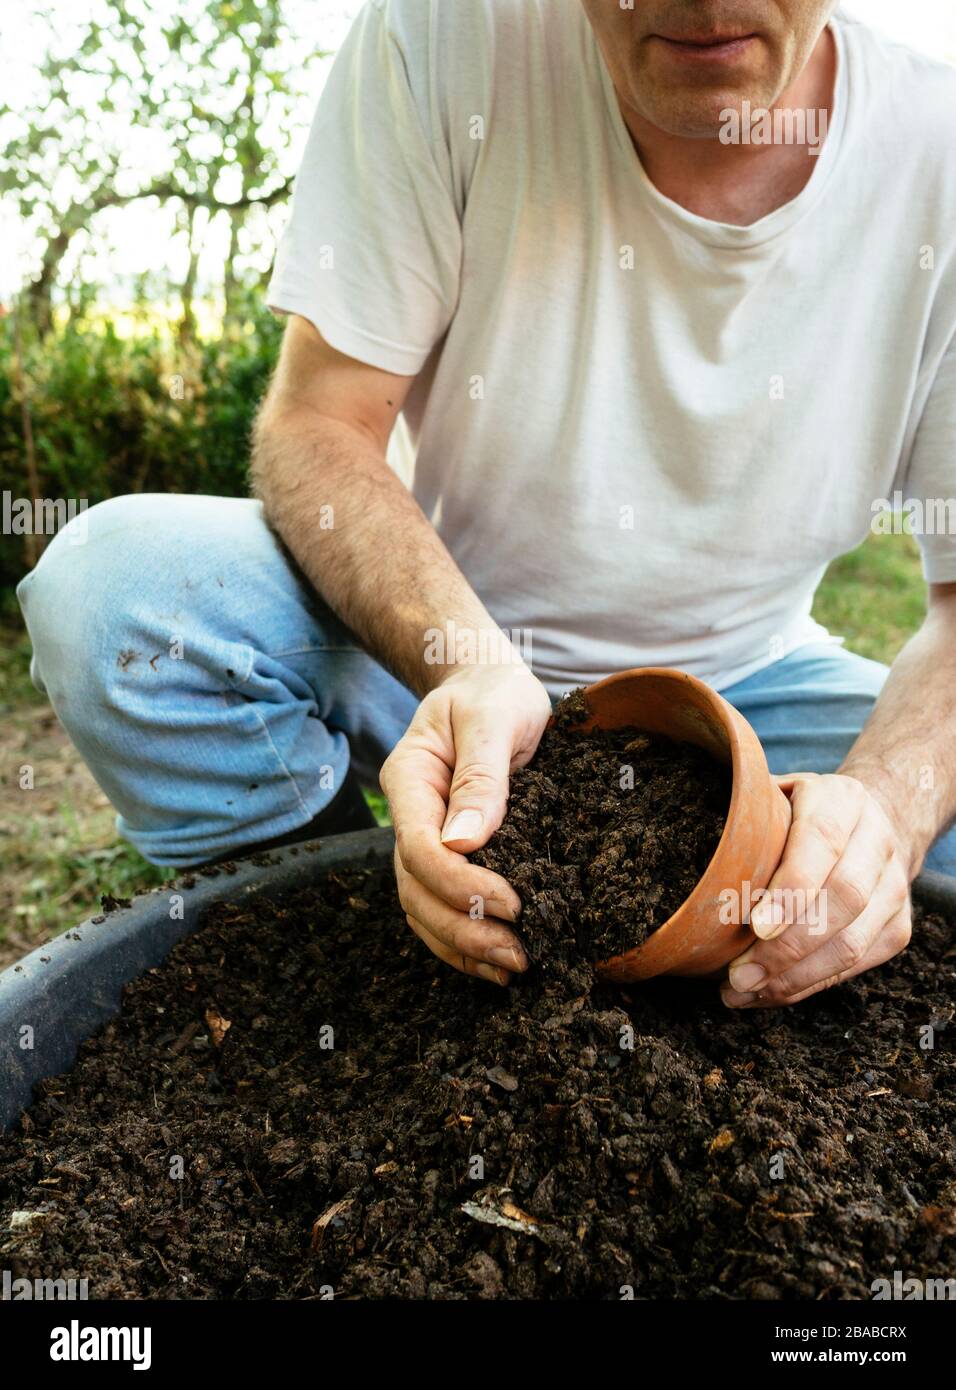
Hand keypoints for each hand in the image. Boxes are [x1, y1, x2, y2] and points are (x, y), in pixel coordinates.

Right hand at [379, 663, 552, 984]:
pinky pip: (441, 906)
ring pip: (422, 908)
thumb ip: (481, 775)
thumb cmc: (493, 692)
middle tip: (519, 954)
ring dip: (463, 946)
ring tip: (514, 967)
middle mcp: (409, 816)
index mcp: (410, 780)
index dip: (462, 884)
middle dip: (464, 929)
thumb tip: (465, 843)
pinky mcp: (448, 855)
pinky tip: (496, 963)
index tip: (516, 903)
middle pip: (416, 889)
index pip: (419, 848)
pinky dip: (464, 941)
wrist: (486, 683)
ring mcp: (423, 838)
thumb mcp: (493, 717)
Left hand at [721, 772, 911, 1008]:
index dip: (791, 888)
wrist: (871, 823)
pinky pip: (858, 965)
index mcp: (841, 799)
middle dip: (788, 946)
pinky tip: (771, 992)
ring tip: (745, 991)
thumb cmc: (799, 815)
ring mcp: (893, 885)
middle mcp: (877, 839)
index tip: (756, 927)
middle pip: (843, 899)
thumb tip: (691, 868)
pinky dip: (810, 985)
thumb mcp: (774, 798)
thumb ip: (745, 820)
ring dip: (795, 977)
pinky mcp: (899, 925)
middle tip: (739, 975)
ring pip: (853, 942)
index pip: (822, 841)